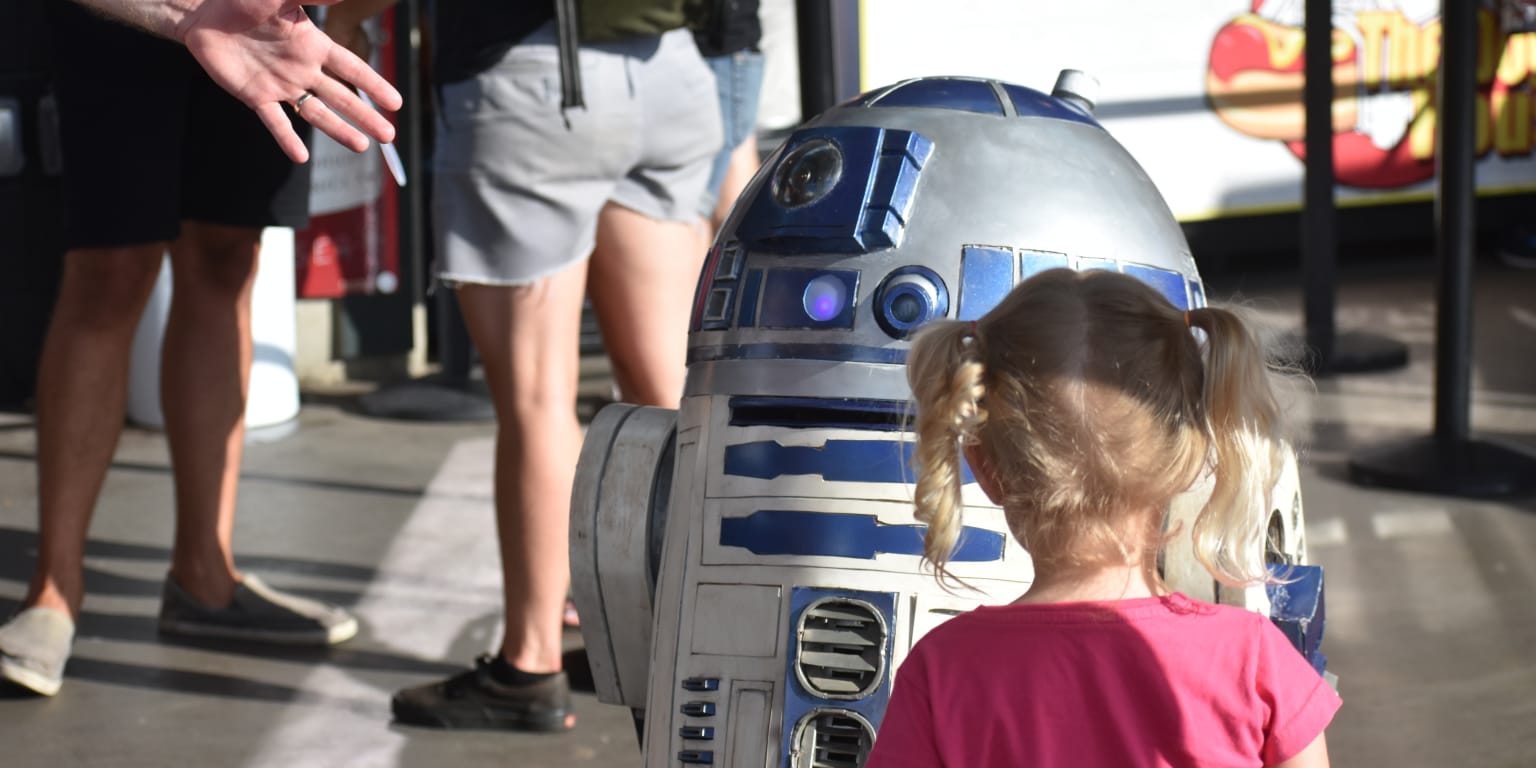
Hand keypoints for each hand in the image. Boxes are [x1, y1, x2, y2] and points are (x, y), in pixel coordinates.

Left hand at [176, 0, 403, 162]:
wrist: (205, 13)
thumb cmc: (244, 0)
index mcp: (313, 46)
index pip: (351, 68)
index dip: (373, 85)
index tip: (395, 103)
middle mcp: (302, 69)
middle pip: (341, 97)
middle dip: (365, 116)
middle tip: (389, 136)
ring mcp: (280, 85)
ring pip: (315, 113)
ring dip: (338, 130)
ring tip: (361, 147)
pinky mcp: (255, 95)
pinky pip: (275, 121)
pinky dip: (286, 139)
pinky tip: (300, 157)